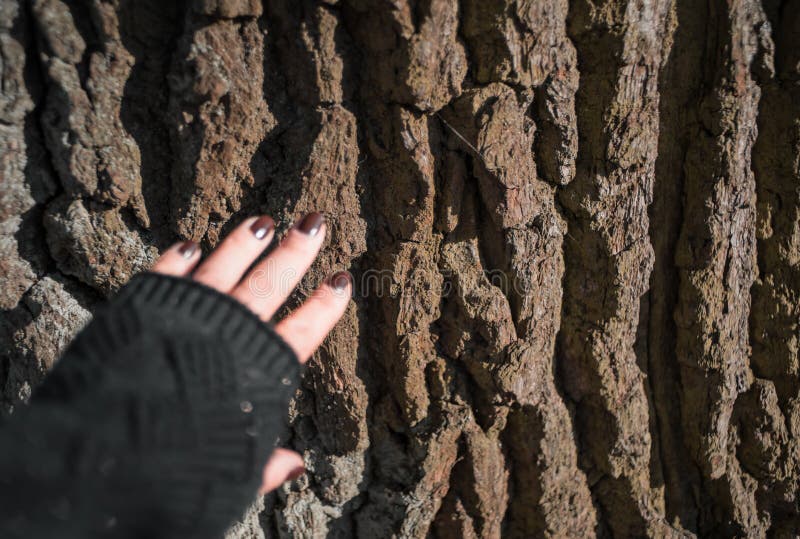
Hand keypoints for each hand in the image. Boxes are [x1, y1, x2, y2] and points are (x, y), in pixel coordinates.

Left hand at [150, 212, 350, 492]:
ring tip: (262, 221)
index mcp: (260, 370)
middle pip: (272, 282)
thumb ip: (265, 464)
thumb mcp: (234, 471)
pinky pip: (170, 274)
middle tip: (316, 223)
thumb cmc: (181, 464)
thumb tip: (295, 467)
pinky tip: (191, 244)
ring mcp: (190, 313)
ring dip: (245, 242)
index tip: (342, 280)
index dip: (325, 305)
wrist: (114, 447)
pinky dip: (181, 258)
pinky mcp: (148, 306)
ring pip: (226, 265)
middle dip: (296, 251)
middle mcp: (231, 332)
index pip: (305, 329)